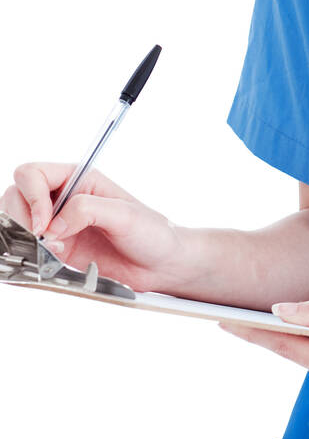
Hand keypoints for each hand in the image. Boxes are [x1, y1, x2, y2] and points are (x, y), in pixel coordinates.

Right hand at [1, 161, 189, 292]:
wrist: (161, 264)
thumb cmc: (152, 232)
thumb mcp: (125, 215)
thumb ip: (87, 210)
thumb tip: (54, 223)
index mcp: (79, 178)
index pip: (33, 174)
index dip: (32, 197)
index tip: (46, 223)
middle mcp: (63, 198)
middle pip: (16, 196)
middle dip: (24, 218)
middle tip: (43, 239)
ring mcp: (58, 224)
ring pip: (16, 220)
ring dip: (24, 236)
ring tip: (50, 250)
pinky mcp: (57, 248)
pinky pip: (27, 246)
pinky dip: (28, 253)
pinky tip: (48, 259)